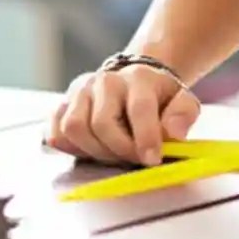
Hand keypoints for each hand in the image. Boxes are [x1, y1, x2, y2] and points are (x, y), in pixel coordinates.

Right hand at [45, 64, 200, 166]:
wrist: (133, 80)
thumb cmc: (158, 97)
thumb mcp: (182, 101)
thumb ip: (183, 114)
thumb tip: (173, 133)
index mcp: (139, 78)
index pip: (139, 108)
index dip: (145, 138)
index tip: (152, 159)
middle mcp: (105, 80)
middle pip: (102, 123)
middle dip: (118, 150)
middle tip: (132, 158)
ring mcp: (80, 91)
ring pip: (74, 128)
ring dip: (93, 151)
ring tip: (112, 152)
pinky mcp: (62, 104)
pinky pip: (55, 133)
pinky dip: (71, 148)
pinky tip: (92, 147)